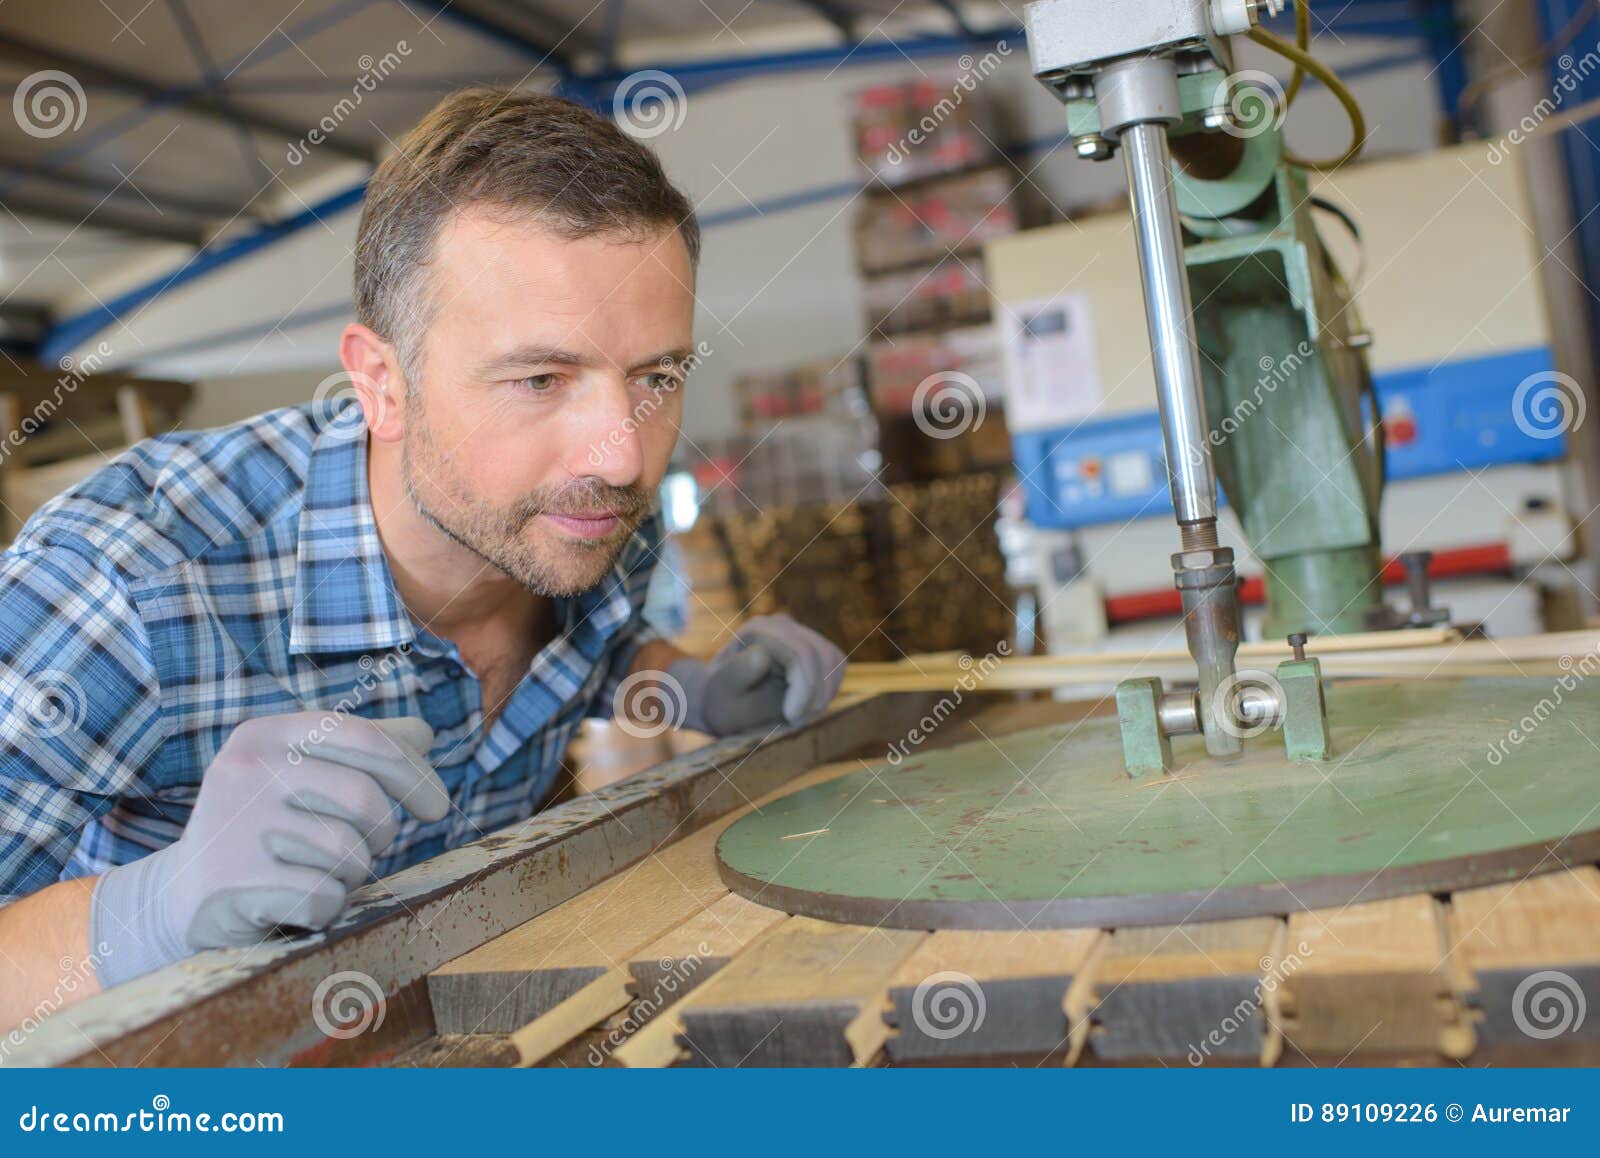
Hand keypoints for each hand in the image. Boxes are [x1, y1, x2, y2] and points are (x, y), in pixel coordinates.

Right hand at [90, 712, 448, 985]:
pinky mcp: (234, 880)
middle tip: (365, 848)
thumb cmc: (265, 828)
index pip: (364, 738)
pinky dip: (326, 906)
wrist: (185, 896)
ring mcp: (236, 824)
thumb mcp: (301, 775)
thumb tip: (424, 735)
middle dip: (380, 833)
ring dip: (350, 873)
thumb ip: (363, 751)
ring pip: (349, 852)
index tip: (437, 808)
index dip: (413, 773)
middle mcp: (246, 769)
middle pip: (364, 799)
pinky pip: (324, 896)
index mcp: (266, 734)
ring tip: (316, 871)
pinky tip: (295, 901)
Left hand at [670, 614, 846, 736]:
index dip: (805, 689)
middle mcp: (782, 624)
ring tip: (798, 715)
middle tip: (794, 721)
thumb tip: (762, 654)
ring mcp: (799, 633)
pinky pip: (835, 665)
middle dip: (815, 694)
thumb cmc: (720, 702)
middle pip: (822, 656)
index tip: (791, 718)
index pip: (801, 654)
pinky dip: (827, 689)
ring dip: (823, 693)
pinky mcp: (812, 646)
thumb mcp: (721, 696)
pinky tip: (806, 706)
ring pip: (834, 660)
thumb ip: (739, 675)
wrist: (720, 700)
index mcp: (759, 630)